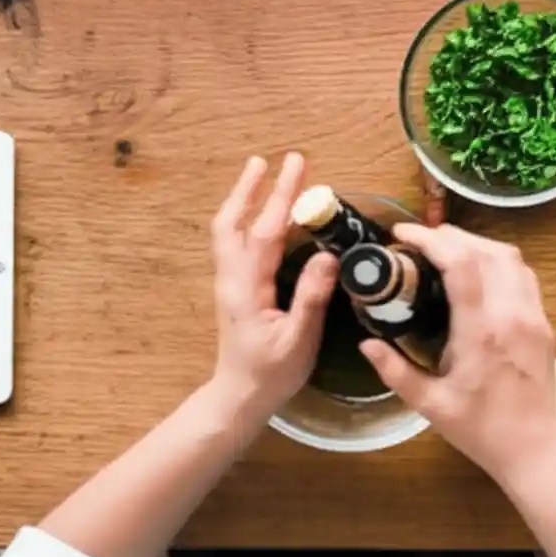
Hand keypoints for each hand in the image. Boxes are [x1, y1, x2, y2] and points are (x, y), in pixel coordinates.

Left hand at [209, 152, 338, 415]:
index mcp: (247, 288)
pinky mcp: (234, 289)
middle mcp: (231, 278)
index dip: (281, 197)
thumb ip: (311, 298)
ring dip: (244, 200)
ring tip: (260, 173)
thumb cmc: (271, 374)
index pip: (265, 232)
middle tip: (270, 160)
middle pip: (233, 222)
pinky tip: (262, 215)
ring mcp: (229, 282)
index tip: (294, 165)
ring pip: (229, 231)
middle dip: (251, 188)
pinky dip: (247, 219)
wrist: (239, 396)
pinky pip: (235, 243)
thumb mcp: (299, 341)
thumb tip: (327, 256)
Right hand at [359, 223, 555, 481]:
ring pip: (510, 256)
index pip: (461, 265)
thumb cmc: (479, 429)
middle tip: (419, 238)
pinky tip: (476, 268)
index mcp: (481, 334)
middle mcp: (512, 316)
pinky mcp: (543, 322)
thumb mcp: (428, 404)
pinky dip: (498, 259)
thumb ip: (395, 370)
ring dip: (477, 243)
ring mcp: (533, 316)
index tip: (403, 235)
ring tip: (446, 247)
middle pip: (487, 250)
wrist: (533, 446)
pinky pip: (523, 274)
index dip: (431, 240)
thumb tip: (366, 341)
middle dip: (451, 235)